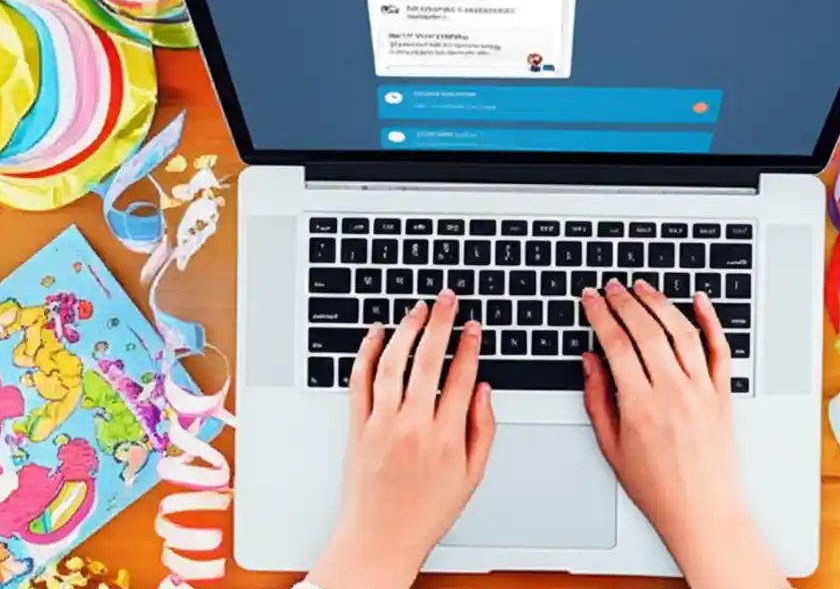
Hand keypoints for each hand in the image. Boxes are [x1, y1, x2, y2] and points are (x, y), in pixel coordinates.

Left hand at [307, 290, 495, 588]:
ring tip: (417, 310)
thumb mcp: (471, 476)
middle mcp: (413, 426)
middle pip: (429, 360)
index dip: (470, 345)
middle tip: (447, 300)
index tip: (474, 326)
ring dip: (406, 330)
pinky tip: (376, 334)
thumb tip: (483, 390)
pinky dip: (366, 353)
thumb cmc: (426, 512)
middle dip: (441, 323)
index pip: (461, 376)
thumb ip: (483, 430)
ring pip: (393, 363)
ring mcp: (381, 424)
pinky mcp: (356, 427)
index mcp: (446, 437)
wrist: (380, 538)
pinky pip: (359, 381)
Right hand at [580, 279, 786, 588]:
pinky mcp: (723, 394)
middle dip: (625, 301)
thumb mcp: (611, 446)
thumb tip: (589, 360)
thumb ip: (597, 398)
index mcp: (640, 406)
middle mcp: (673, 392)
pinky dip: (711, 320)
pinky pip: (720, 349)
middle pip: (646, 330)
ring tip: (643, 287)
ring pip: (681, 331)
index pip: (616, 344)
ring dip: (660, 303)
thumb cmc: (657, 487)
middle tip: (612, 287)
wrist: (703, 511)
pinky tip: (699, 301)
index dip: (600, 314)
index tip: (591, 299)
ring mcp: (701, 390)